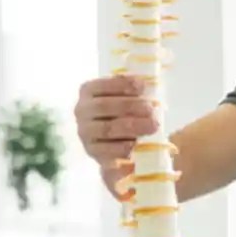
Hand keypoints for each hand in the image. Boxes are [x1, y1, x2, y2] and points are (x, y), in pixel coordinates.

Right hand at [74, 75, 157, 192]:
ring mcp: (85, 132)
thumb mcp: (126, 96)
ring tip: (153, 126)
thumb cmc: (125, 111)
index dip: (121, 84)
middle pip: (104, 106)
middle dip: (130, 106)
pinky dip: (122, 148)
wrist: (117, 140)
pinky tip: (136, 145)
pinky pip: (106, 150)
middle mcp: (82, 110)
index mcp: (88, 91)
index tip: (142, 86)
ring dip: (132, 126)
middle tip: (151, 110)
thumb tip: (148, 85)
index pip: (101, 85)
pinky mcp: (92, 151)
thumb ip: (133, 91)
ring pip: (107, 128)